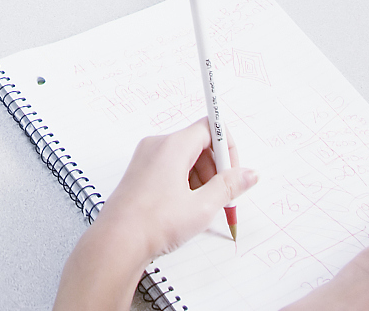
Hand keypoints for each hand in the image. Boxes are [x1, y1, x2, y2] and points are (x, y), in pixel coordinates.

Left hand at [55, 123, 256, 310]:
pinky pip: (169, 169)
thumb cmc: (155, 223)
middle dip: (215, 168)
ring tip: (202, 208)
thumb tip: (250, 174)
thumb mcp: (202, 206)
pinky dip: (184, 183)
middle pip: (198, 144)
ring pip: (184, 158)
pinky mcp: (140, 173)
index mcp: (173, 145)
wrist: (117, 241)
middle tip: (222, 197)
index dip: (227, 149)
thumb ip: (229, 186)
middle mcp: (157, 145)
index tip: (234, 173)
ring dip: (201, 178)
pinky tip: (185, 208)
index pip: (209, 127)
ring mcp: (145, 159)